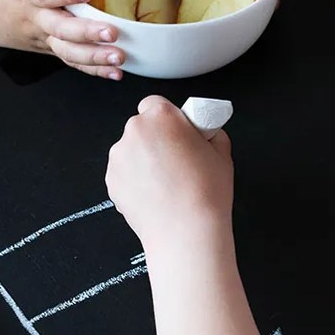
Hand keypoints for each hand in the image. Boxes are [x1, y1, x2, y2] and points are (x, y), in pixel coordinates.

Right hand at [0, 0, 124, 79]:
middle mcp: (36, 19)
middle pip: (62, 30)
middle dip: (88, 33)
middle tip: (112, 33)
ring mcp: (43, 38)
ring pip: (68, 53)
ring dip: (95, 58)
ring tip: (119, 58)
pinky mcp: (48, 50)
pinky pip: (71, 62)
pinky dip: (93, 71)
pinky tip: (114, 74)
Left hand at [106, 96, 233, 247]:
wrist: (185, 231)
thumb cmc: (205, 192)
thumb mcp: (221, 152)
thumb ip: (209, 132)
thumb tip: (204, 131)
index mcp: (161, 116)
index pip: (156, 104)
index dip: (168, 119)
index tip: (178, 133)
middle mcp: (135, 131)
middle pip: (142, 126)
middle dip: (156, 138)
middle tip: (176, 160)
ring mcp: (119, 156)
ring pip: (131, 150)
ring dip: (143, 159)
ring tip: (166, 183)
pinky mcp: (112, 180)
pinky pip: (124, 172)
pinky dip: (135, 180)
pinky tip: (155, 195)